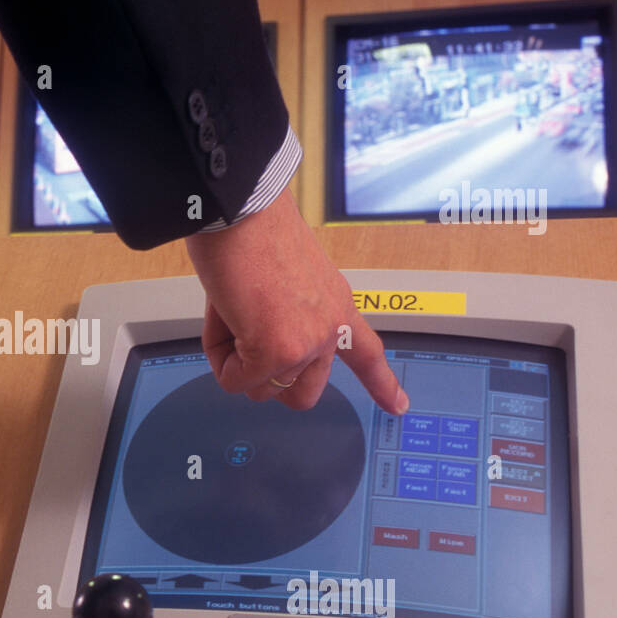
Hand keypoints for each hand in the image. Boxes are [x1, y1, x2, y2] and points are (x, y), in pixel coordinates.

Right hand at [183, 187, 408, 415]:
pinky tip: (224, 314)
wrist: (243, 211)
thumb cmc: (254, 234)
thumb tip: (249, 355)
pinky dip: (218, 356)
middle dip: (267, 381)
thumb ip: (284, 322)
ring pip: (259, 387)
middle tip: (245, 348)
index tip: (399, 406)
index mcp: (336, 305)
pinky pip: (233, 380)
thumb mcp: (287, 285)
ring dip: (235, 359)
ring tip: (232, 310)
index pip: (368, 354)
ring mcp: (306, 344)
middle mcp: (329, 328)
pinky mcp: (276, 352)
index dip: (383, 385)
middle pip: (299, 395)